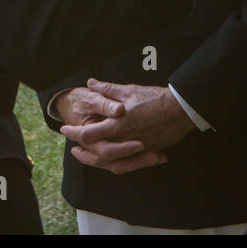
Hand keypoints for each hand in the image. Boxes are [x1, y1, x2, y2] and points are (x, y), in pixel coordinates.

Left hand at [60, 79, 195, 174]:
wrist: (181, 109)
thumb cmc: (154, 98)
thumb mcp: (128, 90)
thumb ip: (107, 89)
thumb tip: (90, 83)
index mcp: (117, 125)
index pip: (88, 134)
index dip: (74, 132)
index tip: (65, 129)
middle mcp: (125, 141)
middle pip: (97, 154)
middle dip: (83, 153)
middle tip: (73, 149)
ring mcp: (137, 149)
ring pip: (111, 164)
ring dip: (96, 162)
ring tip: (88, 157)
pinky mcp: (148, 152)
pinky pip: (128, 165)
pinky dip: (116, 164)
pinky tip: (111, 160)